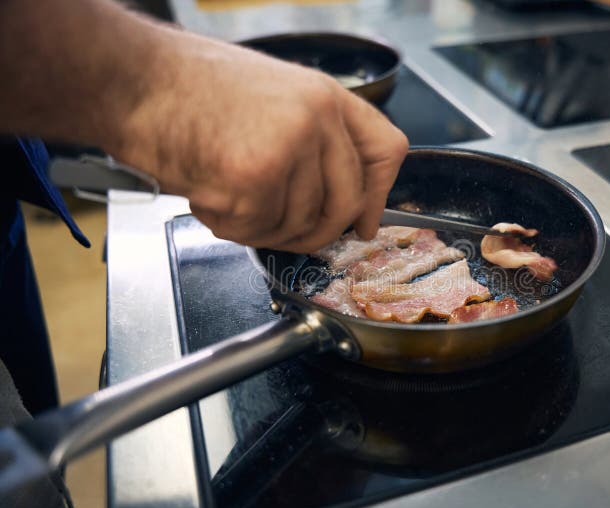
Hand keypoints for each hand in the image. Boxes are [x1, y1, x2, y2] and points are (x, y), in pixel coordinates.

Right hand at [111, 29, 407, 252]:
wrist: (131, 80)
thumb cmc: (188, 89)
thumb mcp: (272, 99)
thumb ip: (312, 141)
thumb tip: (336, 197)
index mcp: (325, 96)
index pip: (387, 150)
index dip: (378, 194)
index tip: (364, 221)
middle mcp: (316, 120)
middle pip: (345, 203)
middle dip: (317, 232)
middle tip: (287, 234)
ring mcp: (289, 148)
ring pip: (298, 224)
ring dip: (262, 227)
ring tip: (226, 195)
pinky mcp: (255, 179)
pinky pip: (256, 231)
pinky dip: (228, 225)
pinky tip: (206, 193)